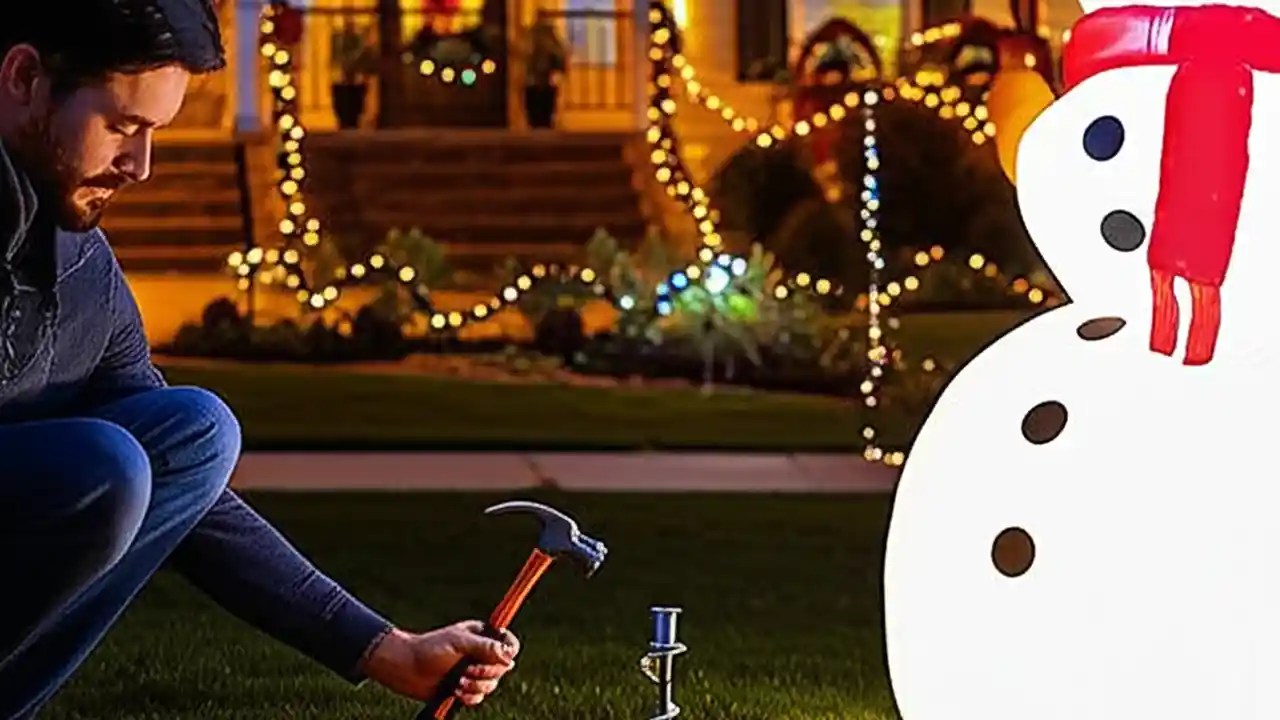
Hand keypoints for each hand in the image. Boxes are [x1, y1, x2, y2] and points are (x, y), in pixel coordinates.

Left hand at [360, 621, 519, 705]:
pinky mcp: (466, 688)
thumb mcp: (459, 643)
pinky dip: (469, 697)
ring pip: (491, 685)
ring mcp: (474, 672)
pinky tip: (455, 692)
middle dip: (486, 673)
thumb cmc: (430, 649)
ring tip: (458, 683)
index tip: (502, 659)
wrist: (407, 669)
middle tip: (467, 671)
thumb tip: (509, 657)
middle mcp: (481, 654)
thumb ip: (485, 647)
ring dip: (476, 686)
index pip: (509, 644)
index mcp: (482, 636)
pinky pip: (479, 697)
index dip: (509, 653)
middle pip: (503, 668)